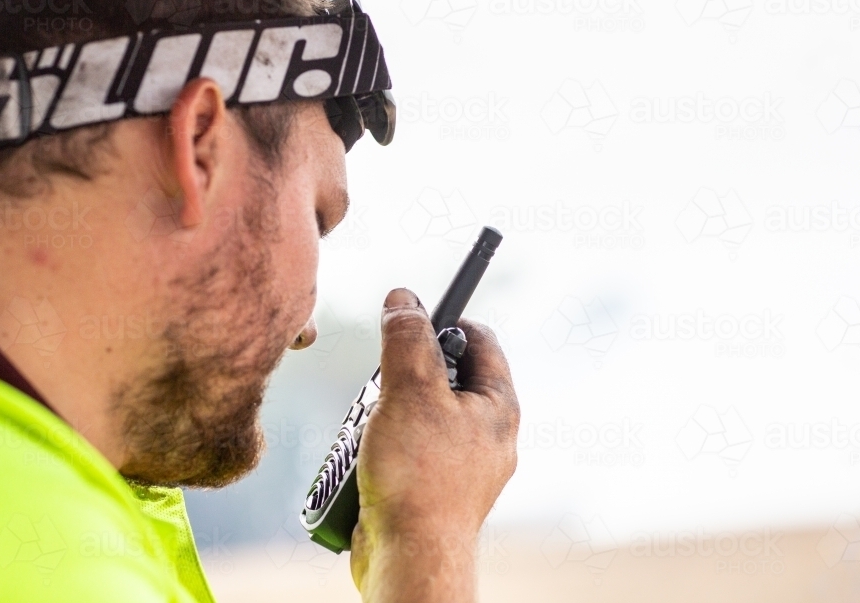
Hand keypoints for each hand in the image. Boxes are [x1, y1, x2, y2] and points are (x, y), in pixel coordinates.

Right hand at [351, 288, 519, 602]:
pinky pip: (402, 448)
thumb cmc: (419, 478)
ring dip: (381, 415)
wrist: (409, 559)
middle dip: (399, 375)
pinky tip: (363, 460)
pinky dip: (378, 447)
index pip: (478, 337)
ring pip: (414, 412)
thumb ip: (408, 340)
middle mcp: (484, 432)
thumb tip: (403, 300)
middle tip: (381, 388)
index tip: (408, 318)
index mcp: (496, 405)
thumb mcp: (411, 391)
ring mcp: (457, 463)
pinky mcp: (430, 487)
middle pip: (439, 374)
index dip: (443, 319)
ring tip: (368, 432)